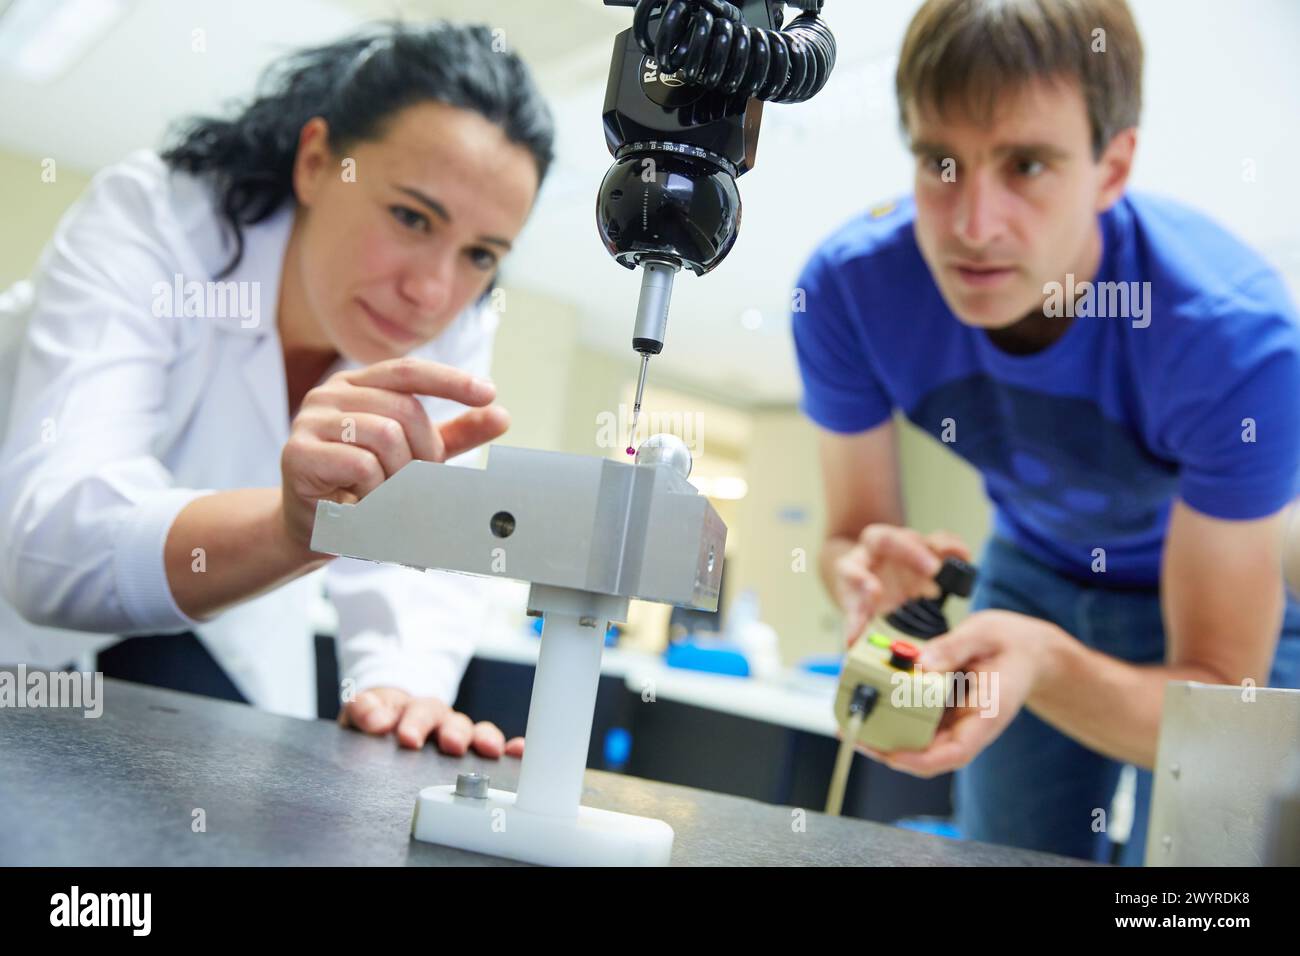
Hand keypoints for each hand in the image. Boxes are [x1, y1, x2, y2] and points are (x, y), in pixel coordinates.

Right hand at [280, 357, 510, 550]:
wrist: (316, 528)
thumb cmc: (366, 486)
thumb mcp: (416, 457)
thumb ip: (454, 436)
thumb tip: (501, 415)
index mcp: (359, 385)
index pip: (409, 371)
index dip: (450, 380)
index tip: (490, 393)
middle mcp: (331, 393)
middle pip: (404, 409)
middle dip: (423, 453)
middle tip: (413, 484)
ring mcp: (310, 420)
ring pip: (385, 435)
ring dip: (398, 476)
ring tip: (382, 495)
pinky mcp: (298, 452)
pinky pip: (362, 465)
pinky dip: (375, 491)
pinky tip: (360, 502)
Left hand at [341, 687, 524, 756]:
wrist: (390, 718)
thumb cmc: (378, 717)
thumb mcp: (364, 711)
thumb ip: (364, 711)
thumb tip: (377, 722)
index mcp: (405, 707)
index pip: (412, 710)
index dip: (412, 723)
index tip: (408, 739)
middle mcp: (434, 716)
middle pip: (445, 717)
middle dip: (450, 730)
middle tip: (451, 744)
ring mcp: (454, 730)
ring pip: (469, 728)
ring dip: (481, 737)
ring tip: (489, 749)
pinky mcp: (471, 746)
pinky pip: (493, 743)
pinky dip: (507, 746)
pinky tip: (517, 751)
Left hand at [834, 525, 970, 644]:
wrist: (869, 575)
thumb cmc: (861, 593)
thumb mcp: (856, 607)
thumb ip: (857, 622)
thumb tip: (853, 642)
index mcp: (854, 565)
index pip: (853, 569)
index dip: (863, 580)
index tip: (875, 592)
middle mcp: (875, 549)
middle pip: (884, 539)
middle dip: (908, 552)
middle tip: (932, 569)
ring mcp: (900, 544)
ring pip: (913, 538)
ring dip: (931, 549)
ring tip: (945, 568)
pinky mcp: (923, 547)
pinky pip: (938, 540)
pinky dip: (951, 546)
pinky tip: (963, 557)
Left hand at [856, 609, 1063, 776]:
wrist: (1029, 650)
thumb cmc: (1012, 643)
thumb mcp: (984, 633)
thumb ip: (953, 647)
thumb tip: (920, 664)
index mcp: (988, 714)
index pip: (957, 752)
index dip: (921, 759)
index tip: (892, 755)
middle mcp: (971, 725)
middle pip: (930, 752)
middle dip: (890, 750)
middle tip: (854, 733)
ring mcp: (958, 721)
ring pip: (920, 740)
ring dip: (887, 735)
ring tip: (851, 721)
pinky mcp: (947, 712)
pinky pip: (919, 720)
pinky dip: (894, 715)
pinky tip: (870, 702)